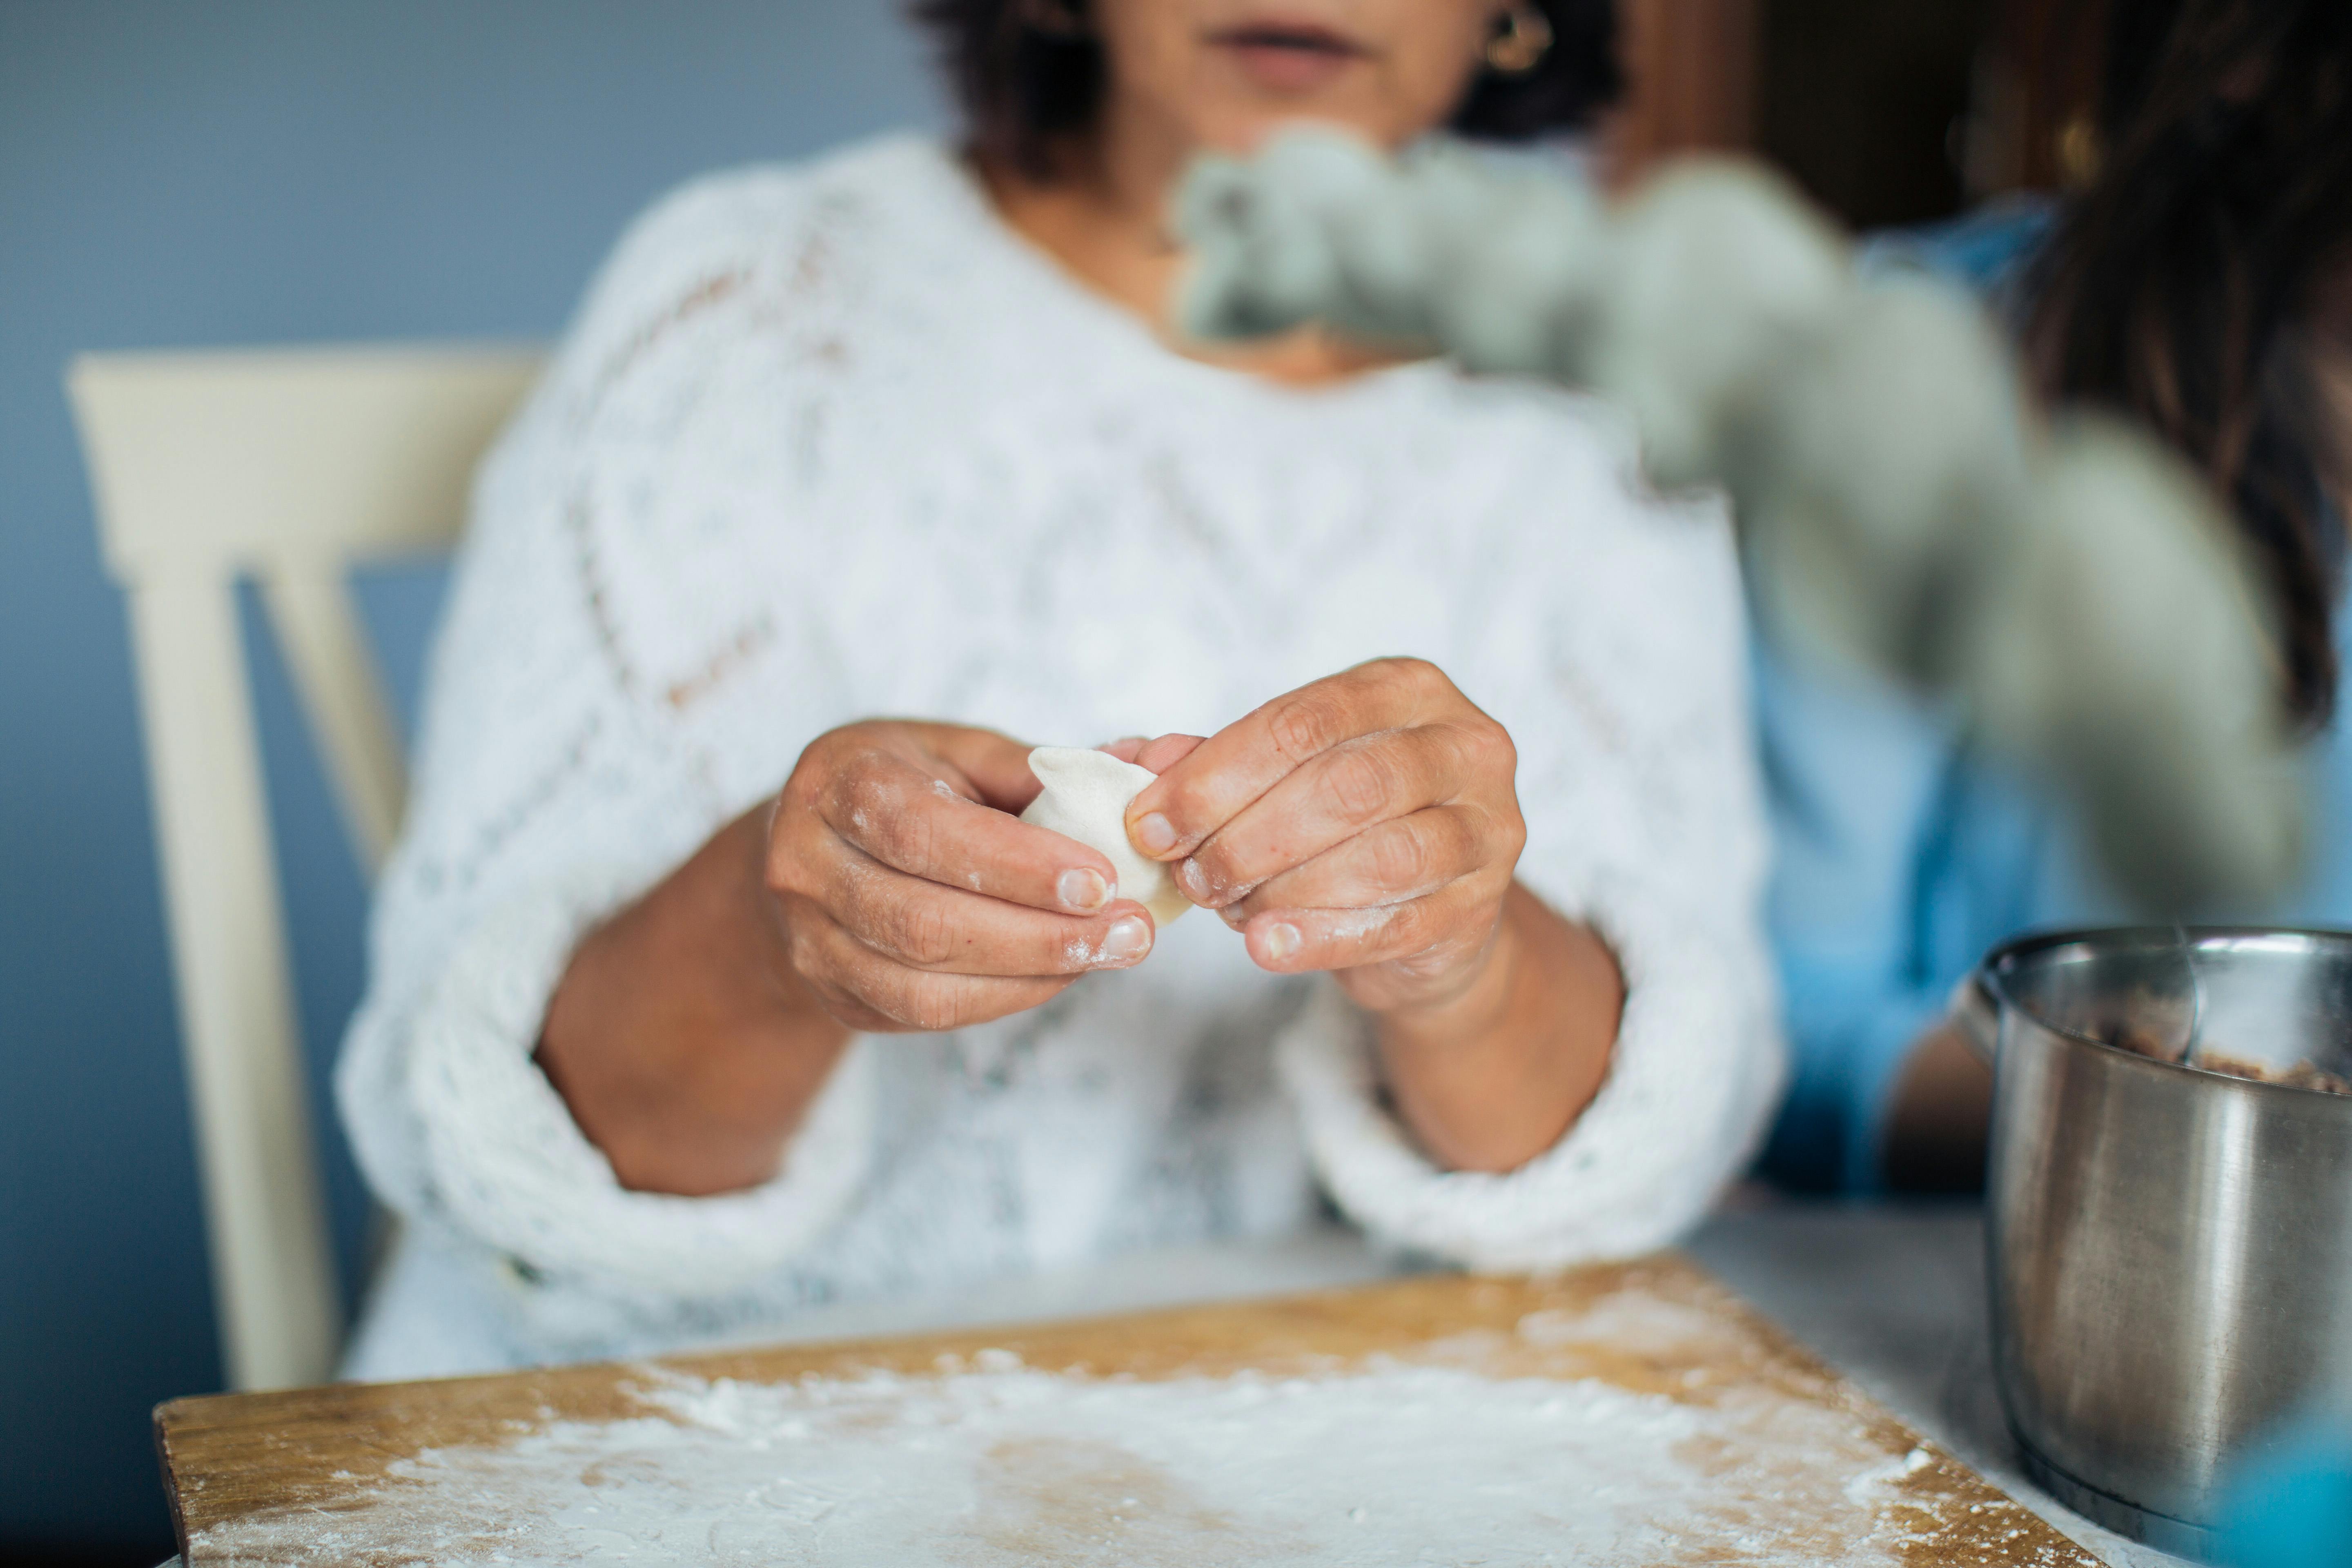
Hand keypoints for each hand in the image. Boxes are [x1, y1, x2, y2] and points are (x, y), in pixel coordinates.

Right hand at [766, 720, 1158, 1033]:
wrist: (814, 844)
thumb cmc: (904, 784)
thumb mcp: (956, 751)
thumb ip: (1032, 769)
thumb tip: (1133, 775)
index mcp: (836, 783)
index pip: (923, 832)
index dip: (1015, 864)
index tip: (1102, 880)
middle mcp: (805, 865)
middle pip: (923, 922)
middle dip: (1039, 935)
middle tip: (1129, 931)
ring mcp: (811, 940)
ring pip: (923, 985)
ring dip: (1031, 976)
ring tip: (1109, 954)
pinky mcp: (833, 994)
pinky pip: (924, 1014)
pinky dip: (1006, 998)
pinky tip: (1060, 972)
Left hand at [1119, 658, 1526, 1018]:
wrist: (1429, 911)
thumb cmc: (1349, 825)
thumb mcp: (1283, 778)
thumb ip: (1218, 764)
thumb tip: (1145, 762)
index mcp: (1406, 689)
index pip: (1302, 723)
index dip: (1215, 776)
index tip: (1151, 823)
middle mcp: (1463, 745)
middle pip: (1345, 786)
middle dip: (1247, 836)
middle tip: (1190, 875)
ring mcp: (1487, 827)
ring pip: (1380, 856)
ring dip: (1284, 887)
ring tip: (1228, 908)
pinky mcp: (1481, 906)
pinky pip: (1397, 924)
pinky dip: (1321, 937)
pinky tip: (1266, 946)